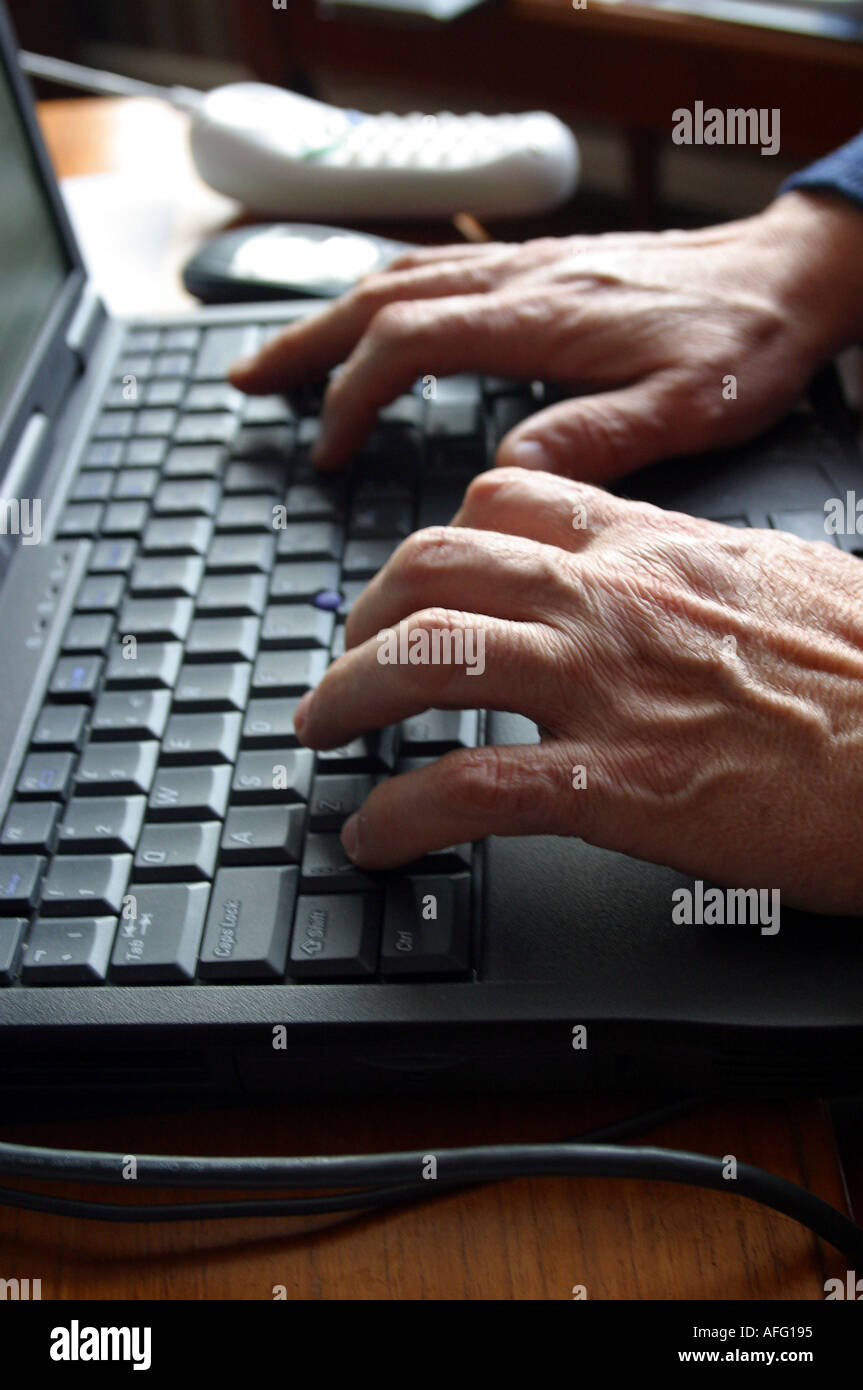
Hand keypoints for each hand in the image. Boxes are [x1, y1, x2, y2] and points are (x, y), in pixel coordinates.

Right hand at [230, 191, 862, 482]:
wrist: (794, 274)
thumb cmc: (746, 343)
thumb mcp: (684, 408)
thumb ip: (591, 440)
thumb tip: (499, 476)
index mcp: (539, 319)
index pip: (406, 345)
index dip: (351, 398)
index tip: (327, 454)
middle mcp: (522, 283)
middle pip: (379, 298)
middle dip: (304, 344)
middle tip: (245, 384)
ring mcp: (529, 271)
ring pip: (402, 278)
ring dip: (332, 317)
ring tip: (282, 357)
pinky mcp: (546, 273)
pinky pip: (440, 274)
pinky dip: (385, 299)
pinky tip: (374, 322)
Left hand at [293, 468, 862, 913]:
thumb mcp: (781, 584)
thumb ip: (692, 574)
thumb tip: (650, 586)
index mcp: (658, 548)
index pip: (505, 503)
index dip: (436, 543)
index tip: (414, 584)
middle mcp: (617, 599)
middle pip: (437, 566)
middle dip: (365, 611)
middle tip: (346, 658)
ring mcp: (610, 686)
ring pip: (427, 657)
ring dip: (348, 694)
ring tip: (322, 730)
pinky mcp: (621, 785)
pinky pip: (467, 787)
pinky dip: (401, 814)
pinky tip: (377, 837)